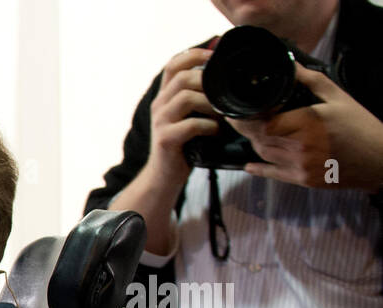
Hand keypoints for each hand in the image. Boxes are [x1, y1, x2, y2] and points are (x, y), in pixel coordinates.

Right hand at [142, 47, 219, 193]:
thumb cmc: (184, 145)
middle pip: (182, 77)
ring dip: (210, 103)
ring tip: (221, 114)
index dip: (194, 54)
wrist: (164, 176)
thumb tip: (225, 76)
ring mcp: (160, 122)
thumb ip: (200, 97)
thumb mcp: (189, 116)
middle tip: (223, 95)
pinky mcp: (166, 139)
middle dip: (208, 81)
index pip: (173, 64)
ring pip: (186, 97)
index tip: (214, 57)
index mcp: (165, 97)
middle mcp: (159, 105)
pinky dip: (209, 126)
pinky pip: (191, 125)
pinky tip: (216, 132)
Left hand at [231, 64, 382, 191]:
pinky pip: (273, 174)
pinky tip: (249, 165)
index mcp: (308, 123)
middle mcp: (301, 146)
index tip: (246, 109)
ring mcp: (301, 165)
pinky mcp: (303, 180)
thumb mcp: (338, 97)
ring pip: (264, 154)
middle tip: (240, 120)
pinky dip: (258, 169)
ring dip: (256, 143)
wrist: (378, 158)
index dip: (253, 116)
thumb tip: (290, 66)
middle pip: (261, 138)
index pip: (266, 122)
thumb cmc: (360, 126)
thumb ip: (311, 81)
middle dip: (249, 129)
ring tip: (254, 133)